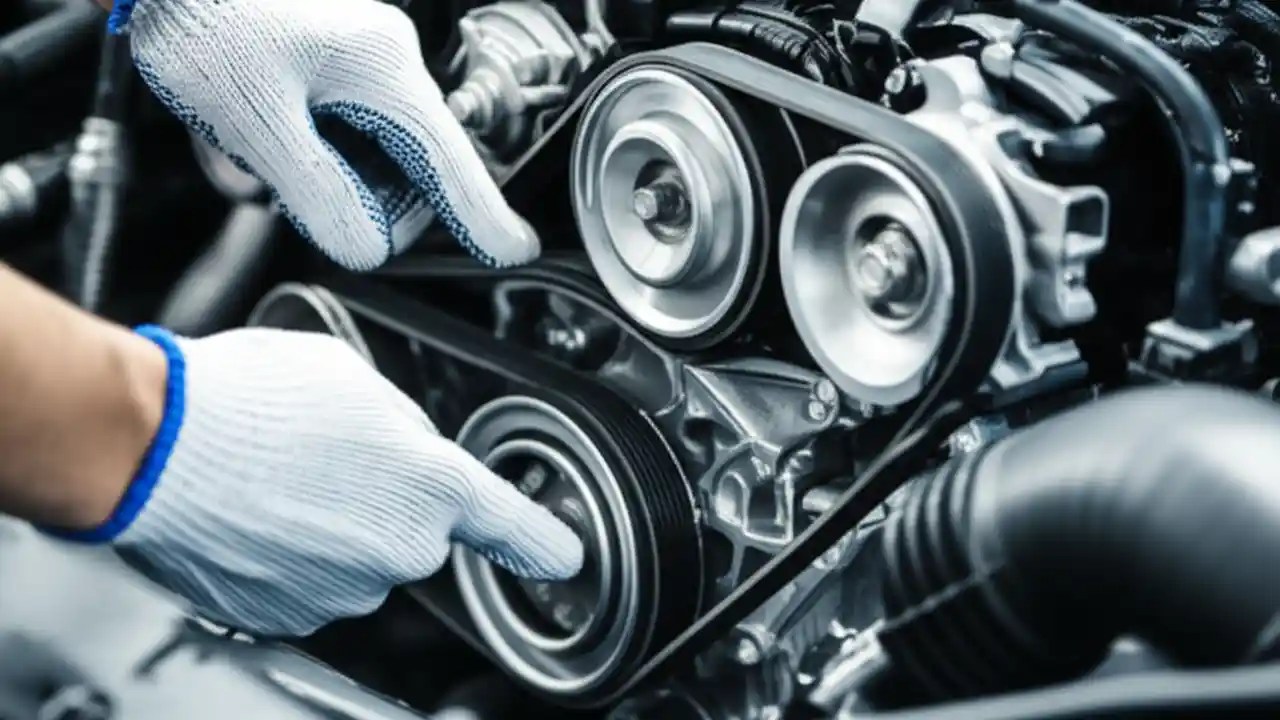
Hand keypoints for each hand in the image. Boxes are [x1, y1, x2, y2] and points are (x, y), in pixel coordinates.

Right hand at [102, 327, 582, 636]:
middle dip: (386, 499)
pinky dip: (291, 555)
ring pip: (359, 558)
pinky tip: (257, 511)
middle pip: (416, 531)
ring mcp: (342, 591)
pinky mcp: (288, 617)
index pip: (516, 528)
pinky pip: (310, 583)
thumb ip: (404, 423)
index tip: (561, 556)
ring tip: (278, 477)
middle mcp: (399, 550)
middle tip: (329, 456)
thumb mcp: (354, 375)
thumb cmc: (248, 399)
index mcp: (434, 487)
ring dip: (334, 526)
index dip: (543, 543)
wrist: (150, 448)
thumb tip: (409, 448)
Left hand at [119, 0, 537, 269]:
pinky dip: (318, 155)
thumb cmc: (200, 24)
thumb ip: (318, 191)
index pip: (449, 161)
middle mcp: (390, 63)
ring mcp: (368, 62)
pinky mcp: (343, 66)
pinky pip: (353, 133)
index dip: (482, 214)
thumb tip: (368, 249)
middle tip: (294, 202)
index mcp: (383, 71)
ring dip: (332, 178)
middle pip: (415, 168)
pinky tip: (267, 144)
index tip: (516, 250)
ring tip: (261, 160)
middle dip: (366, 201)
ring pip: (381, 156)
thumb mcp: (253, 122)